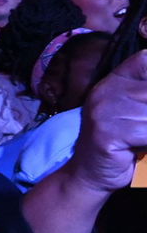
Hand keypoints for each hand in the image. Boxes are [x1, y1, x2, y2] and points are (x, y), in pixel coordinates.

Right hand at [69, 50, 146, 194]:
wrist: (90, 173)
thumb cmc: (123, 142)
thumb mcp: (134, 111)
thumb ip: (145, 95)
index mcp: (113, 82)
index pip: (144, 60)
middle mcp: (106, 92)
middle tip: (146, 120)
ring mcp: (103, 112)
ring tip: (145, 134)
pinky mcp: (107, 134)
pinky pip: (146, 132)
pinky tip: (144, 144)